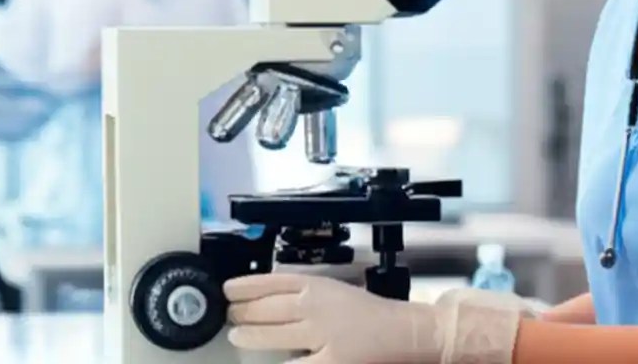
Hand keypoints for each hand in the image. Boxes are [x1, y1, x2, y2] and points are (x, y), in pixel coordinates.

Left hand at [225, 274, 531, 363]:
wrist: (410, 334)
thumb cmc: (376, 316)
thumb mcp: (337, 295)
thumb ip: (305, 299)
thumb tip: (268, 303)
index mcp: (319, 287)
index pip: (271, 282)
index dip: (245, 285)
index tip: (228, 288)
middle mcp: (316, 307)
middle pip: (266, 307)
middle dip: (242, 311)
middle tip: (229, 314)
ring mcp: (320, 336)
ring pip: (271, 334)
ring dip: (249, 334)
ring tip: (237, 334)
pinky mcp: (330, 363)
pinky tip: (261, 363)